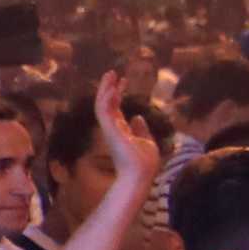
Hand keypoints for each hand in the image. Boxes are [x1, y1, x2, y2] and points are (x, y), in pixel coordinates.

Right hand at [94, 70, 160, 184]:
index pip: (116, 108)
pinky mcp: (109, 130)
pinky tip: (111, 87)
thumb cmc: (144, 163)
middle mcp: (112, 128)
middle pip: (106, 104)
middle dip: (108, 87)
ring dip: (105, 89)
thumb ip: (141, 130)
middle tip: (112, 73)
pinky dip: (106, 98)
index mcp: (120, 131)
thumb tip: (138, 117)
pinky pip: (103, 111)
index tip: (124, 81)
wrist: (140, 176)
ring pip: (102, 104)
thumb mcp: (146, 142)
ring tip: (110, 74)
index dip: (118, 94)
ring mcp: (109, 129)